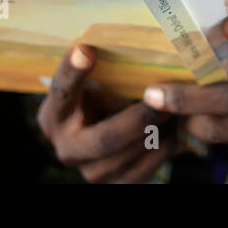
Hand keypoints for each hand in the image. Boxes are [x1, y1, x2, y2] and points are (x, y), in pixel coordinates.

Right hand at [36, 45, 174, 182]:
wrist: (100, 140)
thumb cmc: (100, 99)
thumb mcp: (93, 85)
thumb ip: (101, 71)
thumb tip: (114, 42)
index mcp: (54, 115)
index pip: (62, 91)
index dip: (73, 71)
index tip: (86, 49)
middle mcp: (66, 149)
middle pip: (105, 138)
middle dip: (139, 119)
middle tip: (163, 97)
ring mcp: (90, 172)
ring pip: (128, 157)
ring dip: (156, 133)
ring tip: (174, 110)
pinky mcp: (114, 185)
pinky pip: (143, 171)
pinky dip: (162, 149)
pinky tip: (171, 130)